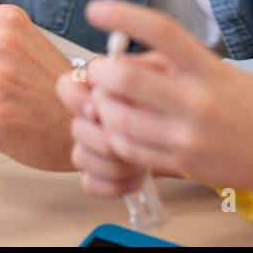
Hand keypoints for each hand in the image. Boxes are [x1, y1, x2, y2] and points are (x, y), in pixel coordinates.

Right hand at [56, 50, 174, 196]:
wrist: (186, 131)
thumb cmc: (173, 97)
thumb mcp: (166, 73)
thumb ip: (142, 67)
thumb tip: (119, 67)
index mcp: (97, 87)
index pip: (66, 86)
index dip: (76, 99)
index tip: (97, 108)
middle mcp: (88, 117)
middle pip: (76, 129)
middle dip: (104, 138)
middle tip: (136, 141)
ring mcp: (90, 147)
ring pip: (80, 158)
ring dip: (114, 165)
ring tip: (144, 163)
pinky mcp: (96, 174)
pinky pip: (90, 184)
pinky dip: (115, 185)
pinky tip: (139, 178)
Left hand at [77, 0, 252, 197]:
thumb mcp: (221, 72)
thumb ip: (174, 66)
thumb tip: (123, 58)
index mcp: (209, 69)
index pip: (162, 31)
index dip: (123, 16)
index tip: (95, 9)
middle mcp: (197, 101)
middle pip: (127, 78)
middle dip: (100, 71)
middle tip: (97, 69)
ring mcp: (187, 137)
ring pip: (118, 117)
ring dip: (102, 104)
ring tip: (106, 99)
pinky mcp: (181, 164)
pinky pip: (128, 148)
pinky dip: (113, 133)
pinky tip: (119, 126)